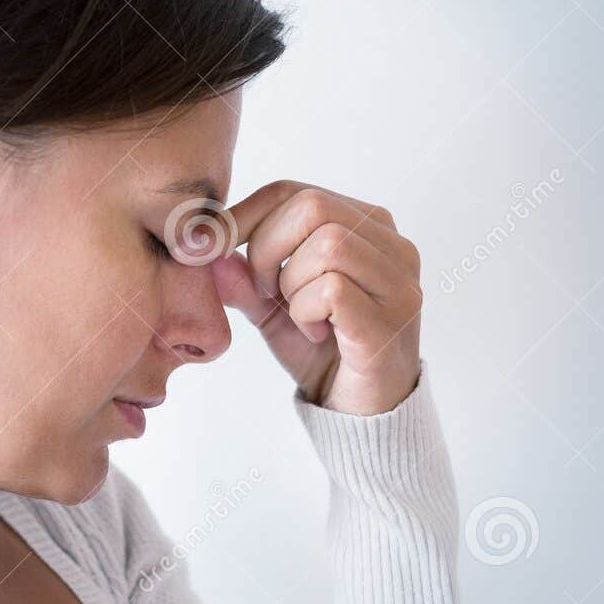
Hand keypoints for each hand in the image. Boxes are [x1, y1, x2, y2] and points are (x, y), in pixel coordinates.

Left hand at [203, 181, 423, 415]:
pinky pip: (332, 289)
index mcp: (366, 226)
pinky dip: (305, 311)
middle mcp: (392, 245)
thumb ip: (243, 277)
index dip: (244, 216)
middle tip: (266, 292)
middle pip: (312, 205)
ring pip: (327, 244)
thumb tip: (205, 248)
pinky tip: (315, 332)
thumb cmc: (323, 351)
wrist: (360, 412)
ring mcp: (398, 281)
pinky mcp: (391, 319)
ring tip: (297, 314)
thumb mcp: (272, 308)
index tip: (214, 249)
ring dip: (290, 283)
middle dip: (267, 249)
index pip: (293, 192)